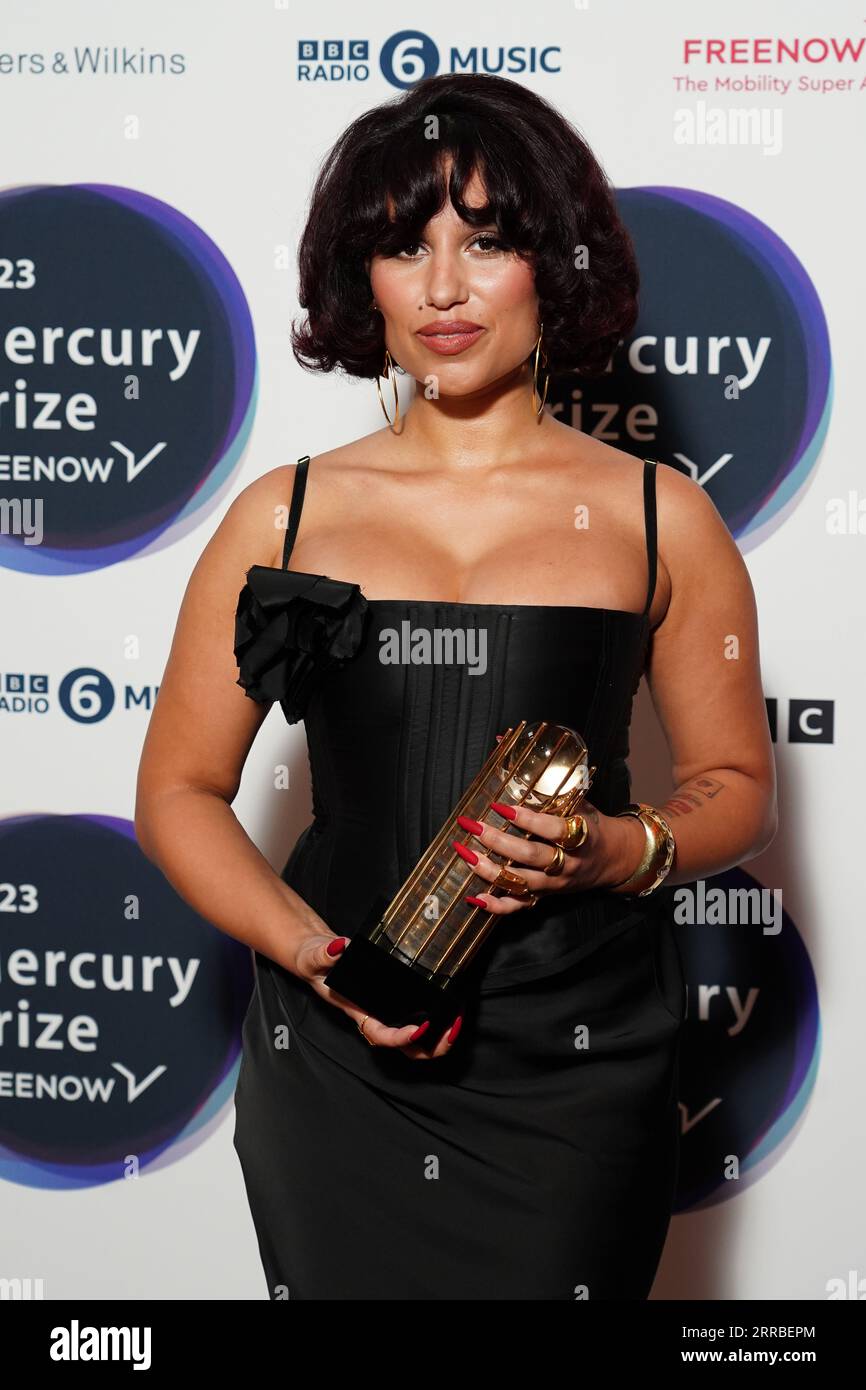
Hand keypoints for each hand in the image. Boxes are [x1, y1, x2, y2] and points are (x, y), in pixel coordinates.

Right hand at [290, 931, 462, 1059]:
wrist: (319, 956)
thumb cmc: (317, 962)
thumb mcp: (316, 957)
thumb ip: (325, 954)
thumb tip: (341, 947)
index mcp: (358, 1012)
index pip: (380, 1034)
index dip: (399, 1038)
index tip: (417, 1029)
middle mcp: (375, 1016)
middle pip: (404, 1048)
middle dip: (429, 1048)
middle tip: (451, 1032)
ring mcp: (387, 1011)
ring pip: (414, 1039)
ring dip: (437, 1038)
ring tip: (456, 1022)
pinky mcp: (395, 1001)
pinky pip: (416, 1017)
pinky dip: (437, 1019)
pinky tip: (452, 1006)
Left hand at [452, 794, 645, 914]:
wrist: (614, 859)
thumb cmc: (590, 822)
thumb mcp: (578, 797)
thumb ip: (544, 776)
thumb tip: (503, 739)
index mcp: (582, 836)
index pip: (554, 830)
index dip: (528, 821)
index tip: (501, 807)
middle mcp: (569, 863)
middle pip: (532, 857)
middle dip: (500, 843)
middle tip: (473, 827)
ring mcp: (556, 884)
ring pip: (522, 883)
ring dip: (490, 871)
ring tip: (466, 855)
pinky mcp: (546, 897)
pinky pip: (520, 907)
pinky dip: (497, 905)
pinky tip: (475, 897)